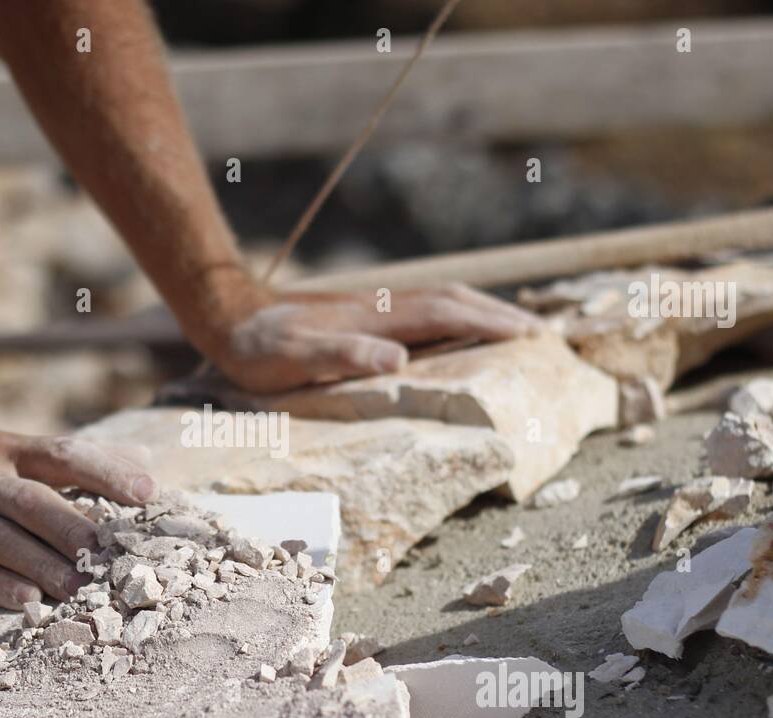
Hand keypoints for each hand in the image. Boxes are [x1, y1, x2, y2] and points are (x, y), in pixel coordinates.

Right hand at [0, 432, 157, 608]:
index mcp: (3, 450)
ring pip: (2, 540)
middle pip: (32, 501)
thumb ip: (69, 461)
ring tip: (82, 589)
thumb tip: (145, 458)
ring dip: (45, 566)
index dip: (106, 472)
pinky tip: (29, 600)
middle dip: (75, 528)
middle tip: (112, 555)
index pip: (61, 455)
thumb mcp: (3, 452)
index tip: (147, 494)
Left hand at [207, 283, 544, 393]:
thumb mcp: (293, 360)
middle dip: (500, 315)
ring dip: (482, 312)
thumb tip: (397, 359)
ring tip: (516, 331)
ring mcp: (375, 307)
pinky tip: (458, 332)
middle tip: (542, 336)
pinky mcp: (366, 314)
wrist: (230, 318)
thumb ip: (343, 356)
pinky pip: (425, 312)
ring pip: (443, 302)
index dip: (490, 325)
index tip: (530, 338)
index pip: (447, 316)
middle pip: (455, 301)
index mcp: (376, 316)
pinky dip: (456, 316)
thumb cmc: (260, 351)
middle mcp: (383, 306)